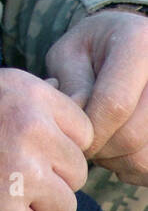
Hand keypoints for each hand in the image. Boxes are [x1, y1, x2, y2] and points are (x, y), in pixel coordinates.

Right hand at [0, 68, 93, 210]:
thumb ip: (25, 95)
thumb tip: (56, 93)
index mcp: (31, 96)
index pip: (83, 130)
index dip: (61, 145)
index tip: (38, 150)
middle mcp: (34, 133)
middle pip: (76, 173)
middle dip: (52, 180)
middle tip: (18, 178)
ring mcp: (22, 176)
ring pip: (64, 209)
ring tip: (7, 202)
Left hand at [44, 9, 147, 184]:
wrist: (127, 42)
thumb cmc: (92, 49)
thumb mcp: (70, 53)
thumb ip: (71, 85)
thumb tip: (78, 124)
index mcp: (137, 42)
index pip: (114, 104)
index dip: (89, 130)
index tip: (72, 136)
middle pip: (133, 135)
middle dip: (100, 148)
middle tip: (84, 141)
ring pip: (145, 157)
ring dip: (117, 161)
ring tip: (102, 141)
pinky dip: (134, 167)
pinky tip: (121, 148)